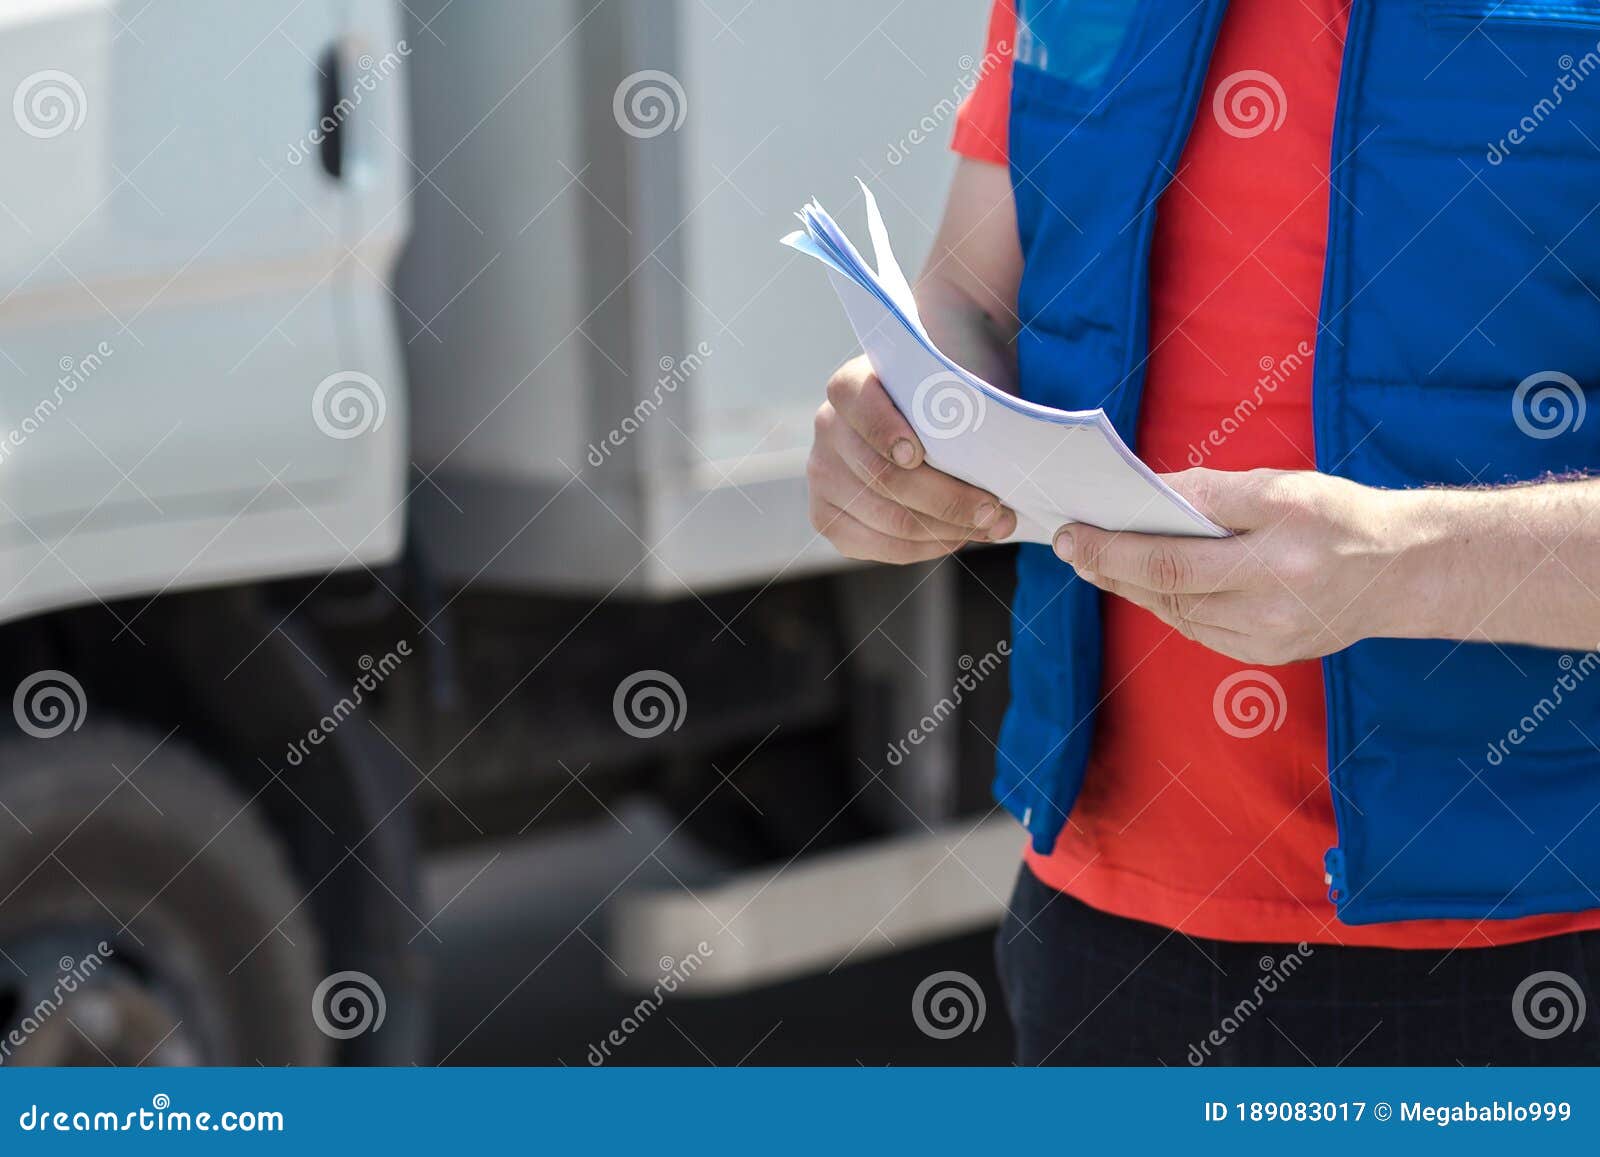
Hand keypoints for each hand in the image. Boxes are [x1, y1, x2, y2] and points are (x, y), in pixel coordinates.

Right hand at [808, 355, 1015, 562]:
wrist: (918, 425)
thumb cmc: (942, 400)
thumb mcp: (952, 380)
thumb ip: (967, 391)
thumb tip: (1007, 434)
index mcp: (851, 386)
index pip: (858, 404)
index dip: (884, 432)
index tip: (918, 455)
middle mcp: (827, 428)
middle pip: (882, 477)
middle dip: (946, 500)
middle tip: (993, 510)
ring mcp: (822, 476)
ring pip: (887, 518)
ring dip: (947, 529)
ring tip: (989, 526)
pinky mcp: (827, 517)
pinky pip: (880, 546)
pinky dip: (927, 548)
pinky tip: (957, 536)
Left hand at [1053, 468, 1411, 664]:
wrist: (1403, 571)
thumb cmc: (1340, 517)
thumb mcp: (1279, 488)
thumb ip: (1210, 492)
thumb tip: (1147, 495)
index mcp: (1274, 563)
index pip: (1169, 562)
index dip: (1111, 550)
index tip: (1072, 533)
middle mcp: (1268, 612)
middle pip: (1166, 593)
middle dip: (1110, 568)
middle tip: (1072, 545)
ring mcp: (1266, 641)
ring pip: (1177, 614)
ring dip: (1132, 587)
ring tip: (1098, 560)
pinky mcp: (1266, 655)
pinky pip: (1198, 628)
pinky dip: (1168, 603)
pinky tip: (1147, 582)